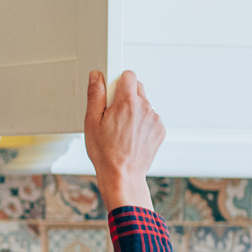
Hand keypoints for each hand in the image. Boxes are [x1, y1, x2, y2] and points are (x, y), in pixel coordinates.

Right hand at [83, 70, 165, 210]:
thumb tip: (96, 77)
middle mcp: (145, 108)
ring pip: (144, 103)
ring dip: (134, 110)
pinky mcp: (160, 130)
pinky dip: (142, 122)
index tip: (110, 92)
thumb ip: (95, 95)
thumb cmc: (106, 153)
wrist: (122, 176)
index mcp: (127, 103)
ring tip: (122, 129)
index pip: (128, 75)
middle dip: (125, 95)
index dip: (117, 81)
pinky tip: (131, 136)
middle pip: (137, 87)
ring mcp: (155, 119)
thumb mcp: (91, 122)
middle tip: (113, 113)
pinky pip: (151, 117)